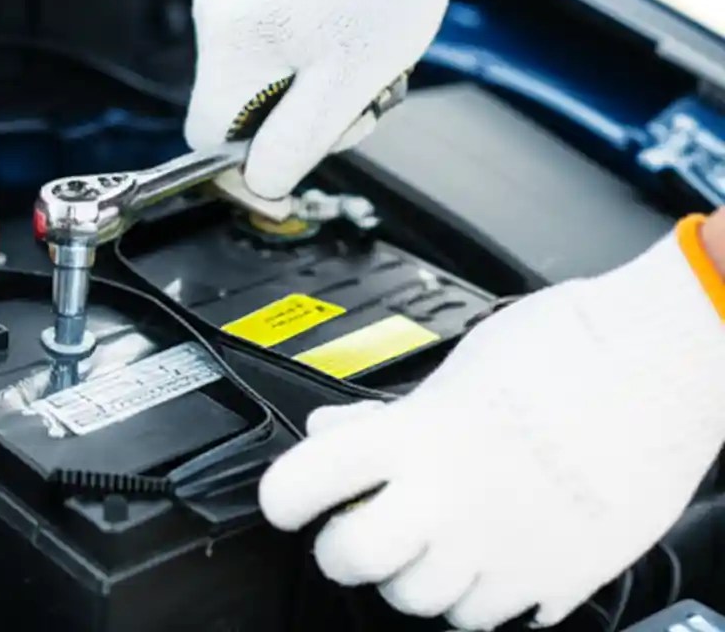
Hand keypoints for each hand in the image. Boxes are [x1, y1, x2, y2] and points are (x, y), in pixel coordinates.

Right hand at [184, 0, 472, 198]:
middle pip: (235, 115)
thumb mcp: (345, 87)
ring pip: (256, 88)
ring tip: (359, 73)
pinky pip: (268, 58)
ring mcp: (232, 4)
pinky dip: (308, 68)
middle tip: (351, 111)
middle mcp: (215, 23)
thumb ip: (293, 146)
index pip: (207, 142)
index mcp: (229, 48)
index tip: (291, 178)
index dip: (247, 171)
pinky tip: (347, 49)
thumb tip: (259, 189)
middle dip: (292, 128)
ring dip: (308, 99)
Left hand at [258, 231, 724, 629]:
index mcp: (422, 435)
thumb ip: (392, 415)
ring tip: (438, 534)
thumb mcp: (461, 368)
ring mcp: (505, 548)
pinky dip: (477, 595)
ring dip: (413, 575)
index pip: (310, 479)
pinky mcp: (556, 580)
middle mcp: (454, 499)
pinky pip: (488, 617)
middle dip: (342, 548)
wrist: (671, 363)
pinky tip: (492, 551)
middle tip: (357, 525)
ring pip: (418, 601)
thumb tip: (332, 432)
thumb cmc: (572, 349)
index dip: (284, 494)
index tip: (284, 499)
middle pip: (353, 561)